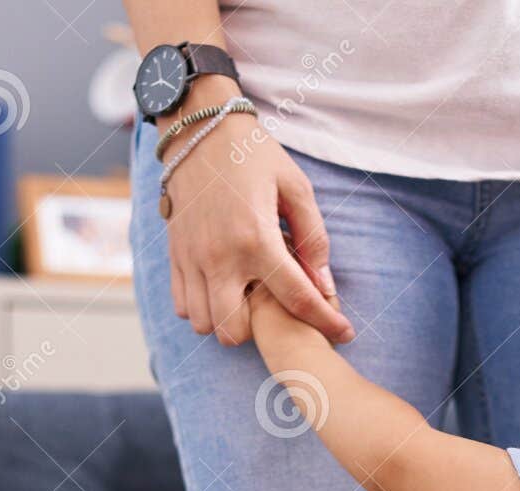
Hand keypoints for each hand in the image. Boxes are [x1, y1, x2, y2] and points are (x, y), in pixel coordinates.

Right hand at [158, 77, 353, 346]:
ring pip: (205, 325)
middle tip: (279, 309)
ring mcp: (192, 258)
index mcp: (257, 239)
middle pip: (236, 331)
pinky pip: (182, 306)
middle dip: (263, 331)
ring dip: (230, 321)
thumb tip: (324, 284)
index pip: (298, 299)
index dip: (327, 322)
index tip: (345, 333)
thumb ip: (314, 238)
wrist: (197, 128)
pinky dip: (203, 308)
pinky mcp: (174, 254)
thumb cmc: (253, 155)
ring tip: (250, 298)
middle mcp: (220, 257)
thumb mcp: (296, 188)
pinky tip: (225, 288)